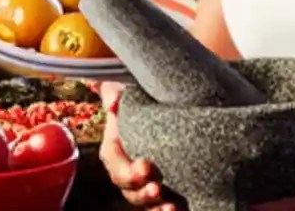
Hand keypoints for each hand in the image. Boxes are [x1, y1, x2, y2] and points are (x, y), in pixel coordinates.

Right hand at [98, 81, 179, 209]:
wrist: (171, 108)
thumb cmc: (142, 101)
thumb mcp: (129, 94)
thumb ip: (116, 94)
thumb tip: (114, 98)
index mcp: (116, 151)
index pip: (116, 165)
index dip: (128, 171)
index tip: (146, 165)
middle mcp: (128, 172)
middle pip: (130, 190)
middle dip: (142, 192)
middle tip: (158, 188)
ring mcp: (146, 184)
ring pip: (146, 203)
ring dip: (156, 207)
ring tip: (171, 208)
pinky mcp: (166, 192)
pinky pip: (163, 207)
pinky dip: (169, 210)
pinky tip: (180, 210)